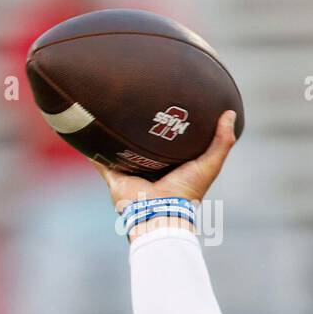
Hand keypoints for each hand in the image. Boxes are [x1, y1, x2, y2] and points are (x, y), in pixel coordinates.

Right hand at [94, 109, 237, 211]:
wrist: (160, 211)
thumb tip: (230, 113)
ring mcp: (130, 172)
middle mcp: (150, 168)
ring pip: (118, 149)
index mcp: (172, 166)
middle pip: (142, 143)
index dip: (169, 125)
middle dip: (138, 127)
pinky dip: (89, 146)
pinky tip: (82, 129)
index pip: (169, 142)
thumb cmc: (188, 191)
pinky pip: (97, 158)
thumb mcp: (210, 164)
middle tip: (134, 101)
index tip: (168, 104)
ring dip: (112, 134)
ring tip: (105, 108)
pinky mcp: (113, 176)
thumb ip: (222, 141)